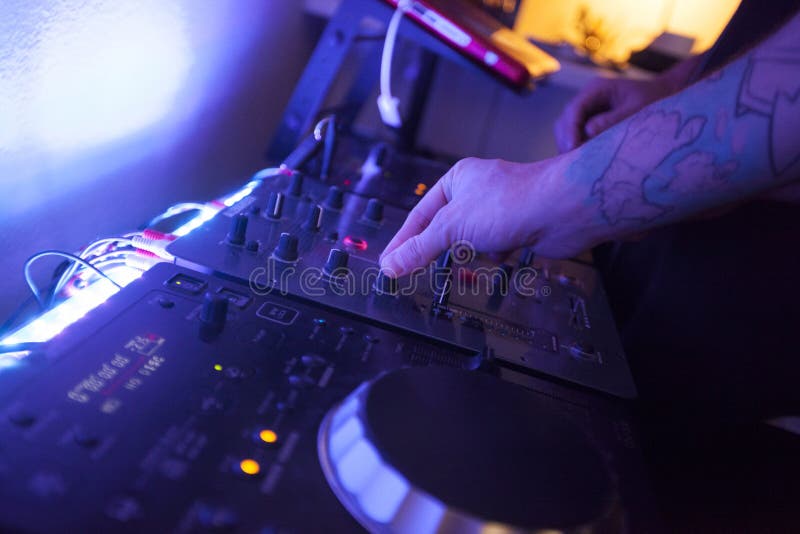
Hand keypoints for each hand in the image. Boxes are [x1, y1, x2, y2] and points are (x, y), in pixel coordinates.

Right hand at [379, 156, 604, 276]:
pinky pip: (496, 247)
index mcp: (457, 180)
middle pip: (445, 228)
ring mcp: (500, 210)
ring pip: (472, 240)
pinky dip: (497, 254)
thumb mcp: (452, 227)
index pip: (419, 215)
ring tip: (472, 255)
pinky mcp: (518, 227)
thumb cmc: (511, 202)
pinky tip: (503, 254)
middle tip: (415, 270)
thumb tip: (392, 264)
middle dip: (440, 247)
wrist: (561, 209)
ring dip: (473, 251)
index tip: (389, 262)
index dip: (403, 240)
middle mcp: (478, 192)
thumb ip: (420, 248)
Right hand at [554, 77, 673, 152]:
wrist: (665, 95)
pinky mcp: (590, 121)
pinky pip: (576, 134)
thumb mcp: (637, 109)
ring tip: (575, 163)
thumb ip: (613, 120)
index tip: (572, 148)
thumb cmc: (655, 99)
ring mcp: (587, 109)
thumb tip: (588, 133)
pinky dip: (576, 146)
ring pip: (567, 128)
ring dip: (569, 145)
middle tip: (570, 162)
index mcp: (597, 88)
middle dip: (566, 140)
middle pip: (565, 120)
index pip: (574, 109)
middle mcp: (588, 98)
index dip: (570, 130)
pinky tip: (581, 160)